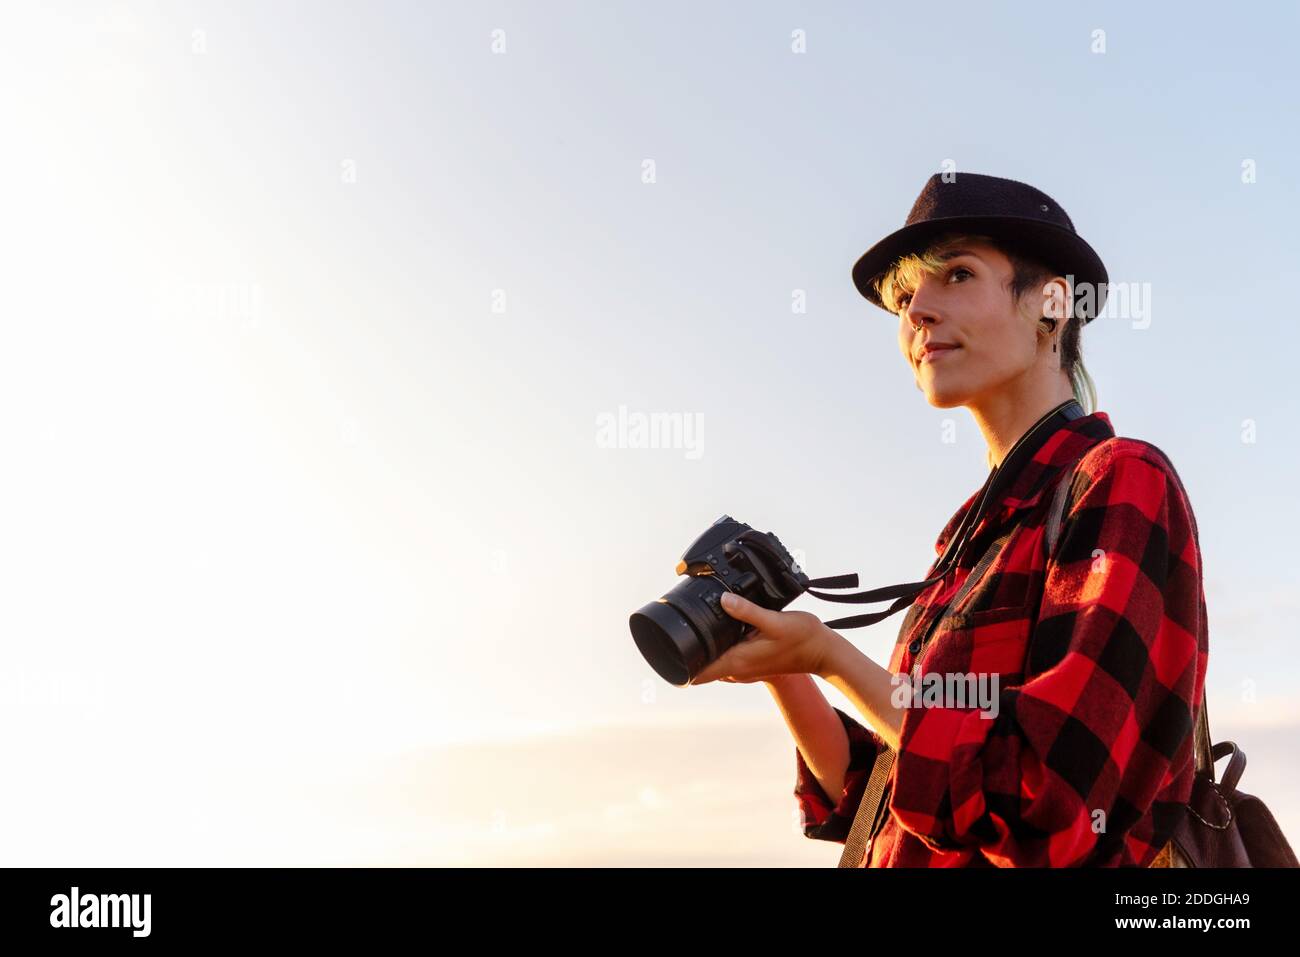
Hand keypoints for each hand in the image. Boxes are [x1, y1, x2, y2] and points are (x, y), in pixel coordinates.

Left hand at [688, 592, 836, 684]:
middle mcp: (738, 670)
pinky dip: (721, 646)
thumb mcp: (774, 621)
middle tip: (680, 630)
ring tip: (700, 627)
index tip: (665, 653)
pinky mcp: (753, 662)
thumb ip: (747, 611)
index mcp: (738, 662)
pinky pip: (727, 657)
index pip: (698, 675)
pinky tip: (726, 628)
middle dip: (688, 654)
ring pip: (714, 662)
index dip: (678, 667)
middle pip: (702, 668)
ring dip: (705, 650)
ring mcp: (745, 668)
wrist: (824, 652)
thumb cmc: (803, 639)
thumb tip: (723, 600)